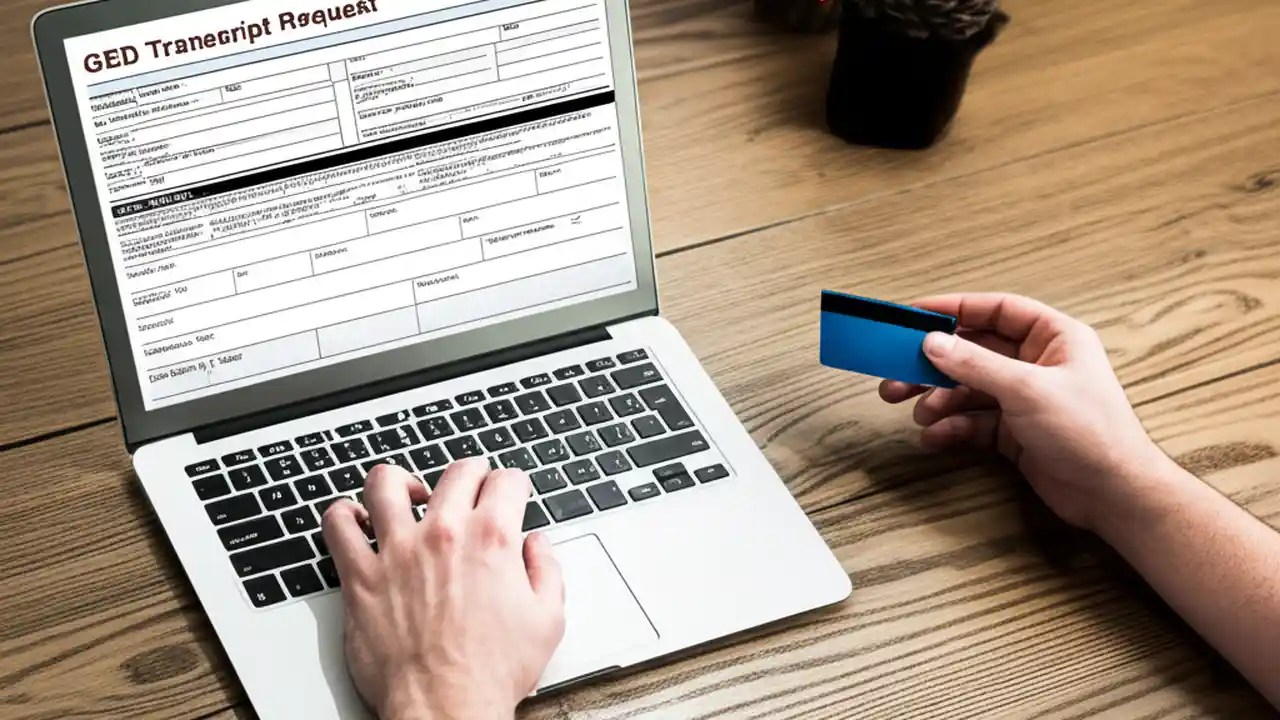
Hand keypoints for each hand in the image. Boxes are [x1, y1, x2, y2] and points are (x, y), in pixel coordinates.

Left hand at [322, 459, 565, 719]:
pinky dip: (344, 514)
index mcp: (492, 539)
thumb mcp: (548, 620)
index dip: (512, 484)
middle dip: (471, 471)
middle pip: (456, 472)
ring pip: (387, 483)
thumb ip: (547, 571)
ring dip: (402, 481)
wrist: (445, 707)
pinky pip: (338, 525)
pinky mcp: (360, 576)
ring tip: (409, 491)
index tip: (510, 491)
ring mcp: (397, 551)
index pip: (505, 481)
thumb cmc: (491, 672)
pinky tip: (356, 518)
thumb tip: (537, 546)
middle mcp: (444, 534)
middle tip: (471, 483)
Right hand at [879, 293, 1167, 531]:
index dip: (954, 308)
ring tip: (917, 413)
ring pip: (968, 389)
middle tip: (896, 373)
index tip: (913, 315)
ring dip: (939, 399)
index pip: (996, 310)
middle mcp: (1037, 363)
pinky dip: (952, 428)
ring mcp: (1024, 398)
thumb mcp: (1026, 389)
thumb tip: (933, 341)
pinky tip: (934, 438)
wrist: (1112, 495)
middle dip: (935, 364)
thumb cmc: (1088, 431)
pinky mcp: (1014, 431)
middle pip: (974, 352)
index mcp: (1053, 337)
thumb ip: (975, 364)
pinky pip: (973, 421)